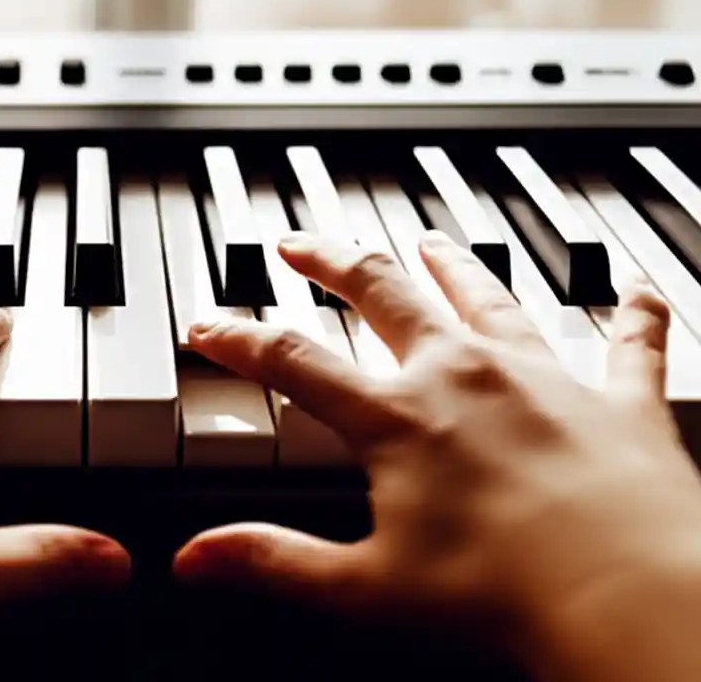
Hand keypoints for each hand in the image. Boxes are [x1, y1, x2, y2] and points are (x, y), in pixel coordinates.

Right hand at [175, 232, 700, 679]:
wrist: (631, 595)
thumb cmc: (505, 593)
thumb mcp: (365, 587)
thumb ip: (274, 562)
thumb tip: (195, 558)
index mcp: (398, 418)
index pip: (294, 359)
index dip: (239, 338)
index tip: (208, 324)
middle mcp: (465, 375)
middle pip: (384, 294)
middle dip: (334, 263)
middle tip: (302, 243)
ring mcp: (544, 376)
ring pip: (488, 297)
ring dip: (454, 266)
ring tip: (431, 241)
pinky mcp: (619, 400)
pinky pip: (629, 342)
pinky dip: (635, 315)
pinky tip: (640, 293)